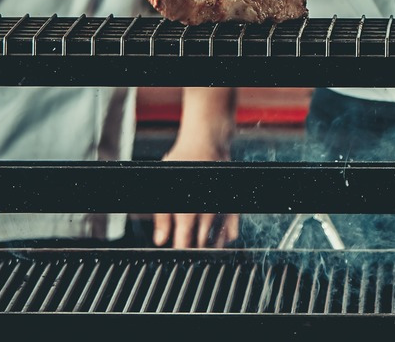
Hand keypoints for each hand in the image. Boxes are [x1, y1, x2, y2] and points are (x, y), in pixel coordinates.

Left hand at [152, 132, 237, 248]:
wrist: (207, 142)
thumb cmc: (183, 160)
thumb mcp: (165, 186)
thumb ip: (162, 216)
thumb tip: (160, 240)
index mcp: (188, 210)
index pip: (184, 243)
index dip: (180, 251)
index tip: (177, 253)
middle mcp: (207, 212)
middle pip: (202, 244)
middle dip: (194, 249)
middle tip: (188, 249)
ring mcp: (222, 208)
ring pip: (220, 239)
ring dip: (211, 245)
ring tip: (203, 245)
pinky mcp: (233, 202)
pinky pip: (234, 227)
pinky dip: (227, 235)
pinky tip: (218, 234)